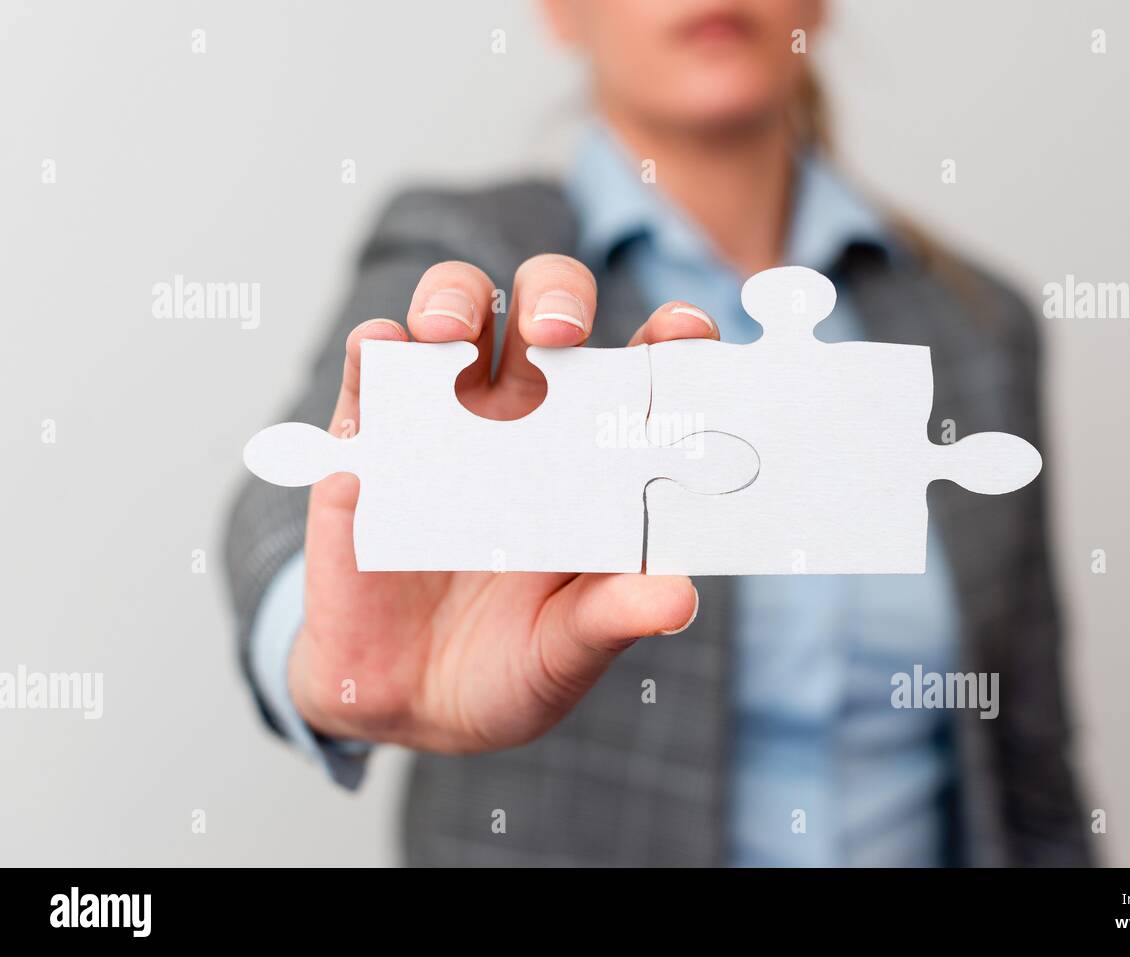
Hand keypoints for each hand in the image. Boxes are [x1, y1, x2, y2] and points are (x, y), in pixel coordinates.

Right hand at [288, 254, 719, 751]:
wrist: (408, 708)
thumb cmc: (510, 667)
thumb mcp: (568, 651)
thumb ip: (614, 616)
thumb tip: (678, 598)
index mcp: (594, 457)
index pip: (642, 372)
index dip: (670, 338)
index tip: (687, 330)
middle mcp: (526, 421)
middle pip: (544, 314)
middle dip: (557, 297)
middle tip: (558, 334)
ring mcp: (446, 422)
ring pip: (453, 313)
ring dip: (453, 299)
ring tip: (450, 334)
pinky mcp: (370, 445)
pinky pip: (370, 372)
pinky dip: (374, 349)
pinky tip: (385, 353)